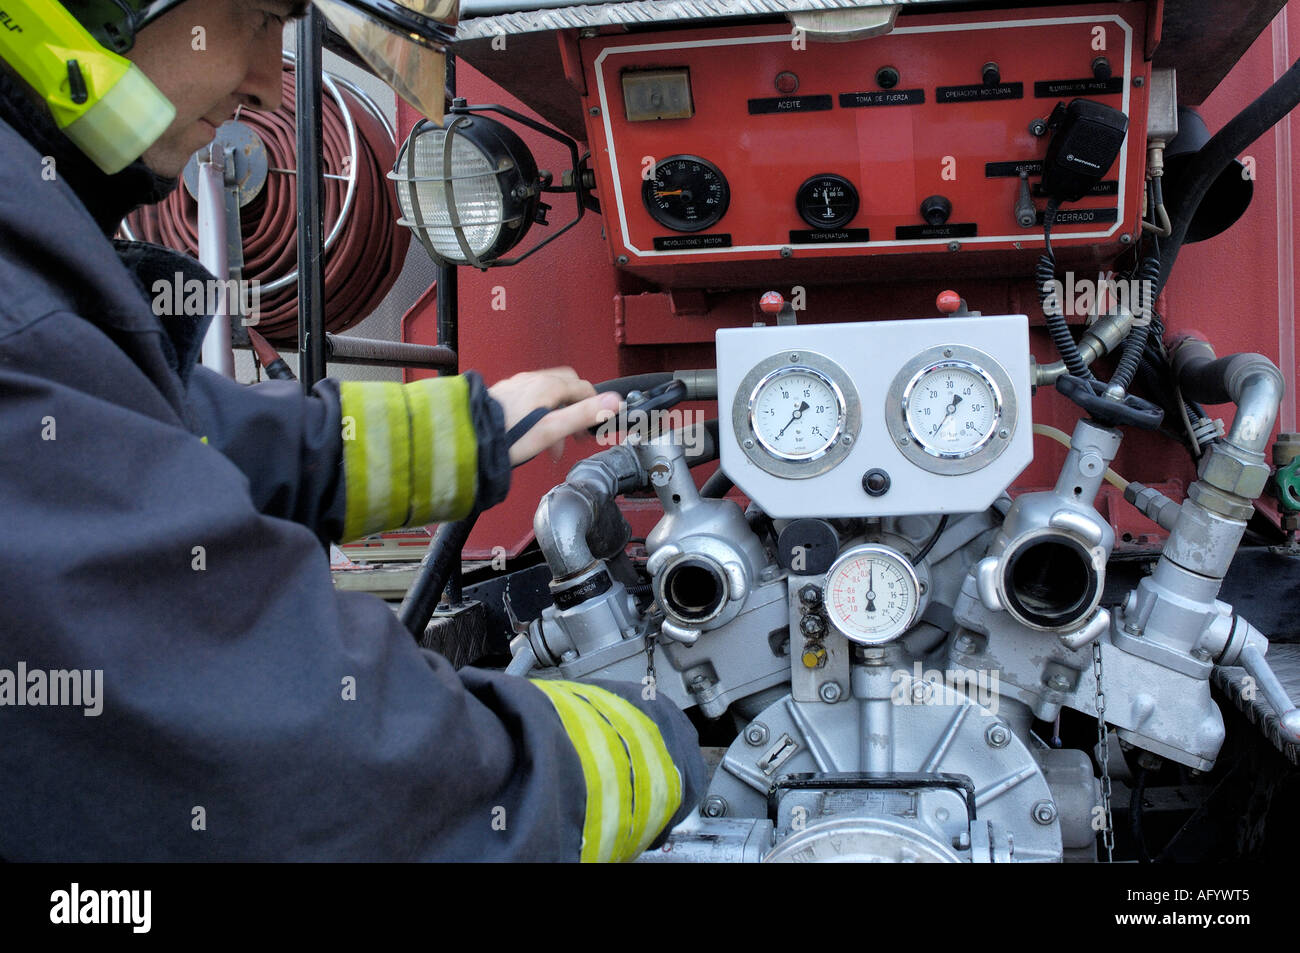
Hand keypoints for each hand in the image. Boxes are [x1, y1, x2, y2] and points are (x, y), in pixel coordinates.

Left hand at [489, 367, 622, 465]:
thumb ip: (584, 414)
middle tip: (578, 431)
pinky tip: (533, 433)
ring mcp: (516, 385)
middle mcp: (532, 380)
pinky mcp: (503, 394)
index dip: (596, 405)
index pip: (583, 387)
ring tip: (554, 443)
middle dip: (575, 407)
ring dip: (557, 415)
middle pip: (566, 386)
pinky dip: (539, 414)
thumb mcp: (552, 429)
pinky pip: (529, 398)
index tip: (597, 424)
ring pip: (546, 394)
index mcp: (548, 386)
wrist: (468, 437)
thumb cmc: (507, 437)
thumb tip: (615, 401)